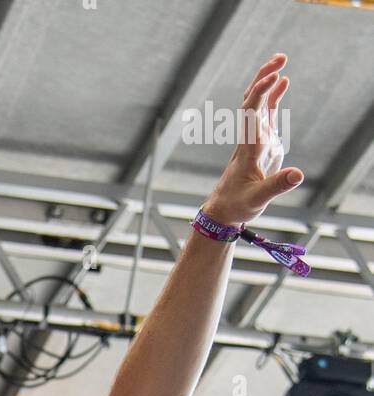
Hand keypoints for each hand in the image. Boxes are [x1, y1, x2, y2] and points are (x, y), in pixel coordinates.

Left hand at [202, 53, 303, 226]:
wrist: (224, 211)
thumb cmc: (237, 206)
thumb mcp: (258, 199)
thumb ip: (277, 186)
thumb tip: (298, 174)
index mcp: (249, 146)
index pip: (253, 112)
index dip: (262, 92)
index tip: (275, 75)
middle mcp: (251, 137)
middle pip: (253, 100)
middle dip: (264, 77)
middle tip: (280, 58)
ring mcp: (256, 138)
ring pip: (259, 102)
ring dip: (268, 81)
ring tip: (281, 60)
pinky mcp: (262, 143)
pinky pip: (267, 113)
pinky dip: (274, 96)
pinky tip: (283, 81)